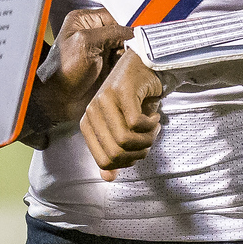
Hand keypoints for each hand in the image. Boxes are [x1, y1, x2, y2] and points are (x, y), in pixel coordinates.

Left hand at [23, 9, 131, 143]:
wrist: (57, 99)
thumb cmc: (62, 70)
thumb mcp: (86, 43)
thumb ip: (110, 32)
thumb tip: (133, 30)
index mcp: (83, 21)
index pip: (113, 16)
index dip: (128, 24)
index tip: (142, 33)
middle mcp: (93, 33)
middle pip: (122, 31)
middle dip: (131, 40)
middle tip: (141, 49)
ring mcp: (100, 50)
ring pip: (125, 47)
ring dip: (132, 53)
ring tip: (136, 60)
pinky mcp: (106, 66)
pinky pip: (124, 61)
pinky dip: (130, 64)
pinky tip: (134, 68)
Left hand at [80, 49, 164, 179]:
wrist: (145, 65)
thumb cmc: (135, 98)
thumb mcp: (122, 127)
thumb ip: (114, 152)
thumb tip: (109, 178)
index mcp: (88, 124)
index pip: (104, 161)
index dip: (127, 161)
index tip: (139, 148)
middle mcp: (92, 112)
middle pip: (116, 153)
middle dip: (139, 151)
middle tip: (149, 137)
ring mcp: (104, 100)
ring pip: (126, 140)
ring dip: (147, 138)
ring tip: (153, 126)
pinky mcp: (121, 92)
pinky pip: (137, 123)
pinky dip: (151, 125)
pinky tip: (154, 114)